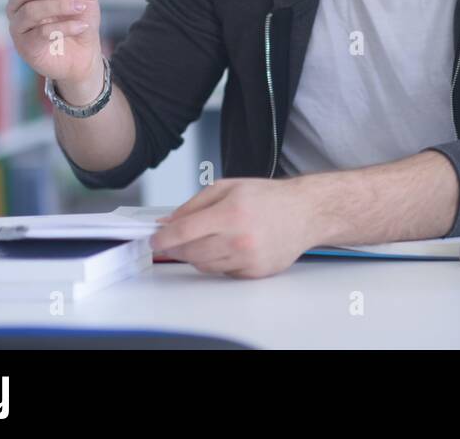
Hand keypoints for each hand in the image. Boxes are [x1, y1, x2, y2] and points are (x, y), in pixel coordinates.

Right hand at [8, 0, 102, 100]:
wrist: (84, 53)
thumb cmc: (79, 20)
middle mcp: (17, 7)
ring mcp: (18, 28)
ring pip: (30, 10)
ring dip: (59, 6)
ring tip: (80, 7)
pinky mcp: (26, 46)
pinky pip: (41, 32)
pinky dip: (64, 27)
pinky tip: (81, 26)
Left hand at [149, 178, 323, 278]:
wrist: (305, 213)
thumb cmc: (270, 198)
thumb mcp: (229, 187)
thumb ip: (194, 204)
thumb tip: (168, 222)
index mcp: (231, 212)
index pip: (184, 232)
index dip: (163, 238)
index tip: (154, 240)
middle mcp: (239, 238)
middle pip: (190, 252)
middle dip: (176, 247)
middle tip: (174, 241)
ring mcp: (248, 258)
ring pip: (204, 265)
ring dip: (196, 255)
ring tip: (206, 239)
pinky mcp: (254, 272)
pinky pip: (222, 272)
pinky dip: (218, 262)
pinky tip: (228, 247)